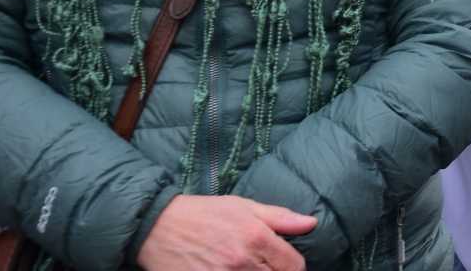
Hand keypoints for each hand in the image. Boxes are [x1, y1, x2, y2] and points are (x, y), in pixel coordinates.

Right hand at [137, 196, 315, 270]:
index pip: (294, 266)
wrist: (158, 226)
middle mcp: (242, 261)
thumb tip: (312, 223)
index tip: (288, 267)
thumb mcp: (244, 206)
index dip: (295, 268)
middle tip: (267, 267)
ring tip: (248, 269)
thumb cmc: (204, 213)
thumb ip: (280, 217)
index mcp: (256, 237)